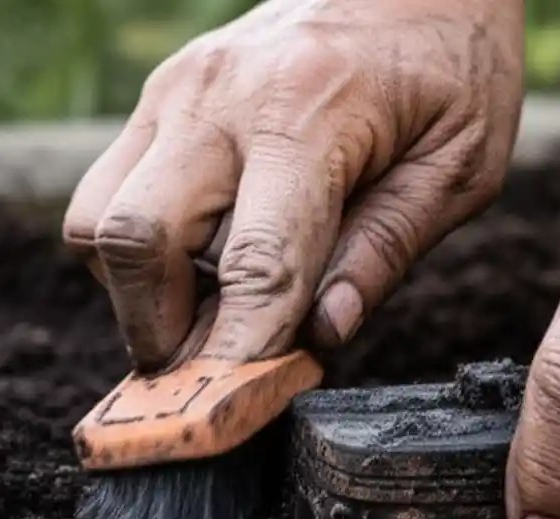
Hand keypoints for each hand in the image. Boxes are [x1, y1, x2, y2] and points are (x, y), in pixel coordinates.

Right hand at [63, 0, 522, 370]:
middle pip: (136, 243)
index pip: (257, 265)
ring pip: (100, 220)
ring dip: (142, 291)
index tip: (234, 416)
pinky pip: (111, 188)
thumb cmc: (453, 60)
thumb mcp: (460, 162)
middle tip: (214, 370)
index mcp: (309, 113)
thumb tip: (322, 337)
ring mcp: (178, 89)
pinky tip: (208, 260)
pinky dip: (143, 248)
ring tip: (213, 313)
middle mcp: (221, 97)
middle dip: (162, 331)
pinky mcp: (164, 92)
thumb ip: (389, 249)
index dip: (241, 356)